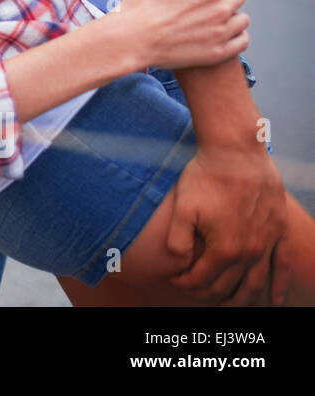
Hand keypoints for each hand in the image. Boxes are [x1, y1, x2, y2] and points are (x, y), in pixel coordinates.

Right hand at [116, 0, 248, 69]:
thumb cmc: (145, 3)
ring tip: (207, 18)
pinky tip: (216, 33)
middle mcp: (222, 9)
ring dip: (230, 15)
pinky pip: (241, 41)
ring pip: (242, 19)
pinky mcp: (217, 53)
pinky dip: (234, 36)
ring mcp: (221, 32)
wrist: (131, 39)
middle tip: (199, 1)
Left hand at [166, 145, 291, 303]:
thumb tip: (180, 264)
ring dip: (240, 298)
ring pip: (255, 282)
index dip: (186, 283)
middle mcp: (250, 252)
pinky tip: (275, 300)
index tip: (174, 280)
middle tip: (193, 291)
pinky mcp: (279, 231)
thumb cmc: (205, 177)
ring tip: (227, 304)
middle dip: (207, 293)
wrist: (236, 152)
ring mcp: (268, 243)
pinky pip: (282, 265)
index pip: (202, 279)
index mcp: (224, 249)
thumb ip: (178, 241)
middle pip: (228, 285)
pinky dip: (279, 286)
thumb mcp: (182, 208)